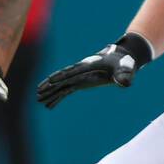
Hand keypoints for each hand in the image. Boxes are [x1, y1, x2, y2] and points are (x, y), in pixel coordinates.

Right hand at [36, 33, 151, 108]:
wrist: (122, 58)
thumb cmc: (123, 62)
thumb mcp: (126, 68)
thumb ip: (124, 75)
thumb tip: (124, 84)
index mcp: (88, 66)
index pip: (73, 72)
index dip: (62, 76)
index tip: (51, 81)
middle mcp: (81, 71)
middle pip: (62, 78)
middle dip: (50, 85)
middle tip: (38, 92)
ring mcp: (79, 77)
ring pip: (62, 85)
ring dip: (50, 92)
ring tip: (38, 99)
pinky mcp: (81, 82)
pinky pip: (66, 90)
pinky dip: (58, 96)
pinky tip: (50, 104)